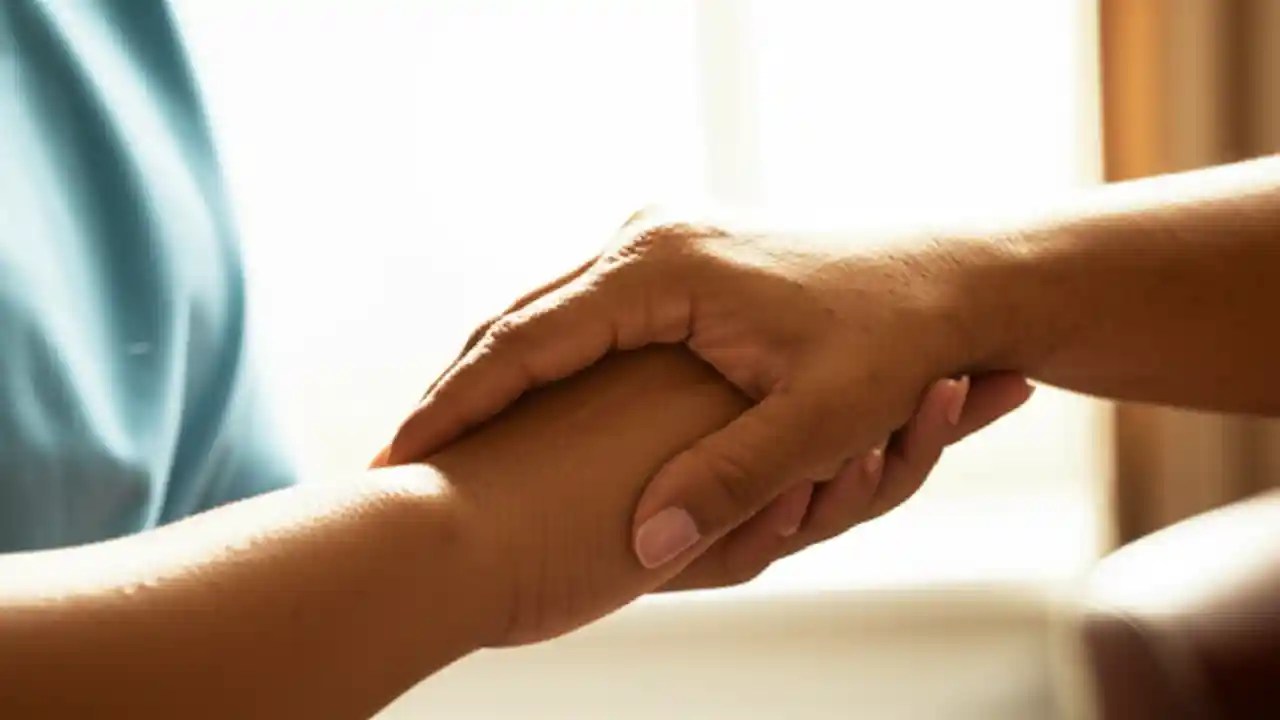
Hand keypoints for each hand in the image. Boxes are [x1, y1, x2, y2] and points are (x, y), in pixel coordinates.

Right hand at [386, 209, 1000, 569]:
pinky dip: (540, 360)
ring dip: (493, 376)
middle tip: (397, 459)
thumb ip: (734, 482)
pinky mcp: (678, 258)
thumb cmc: (897, 342)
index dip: (458, 406)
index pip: (526, 342)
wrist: (956, 276)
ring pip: (544, 314)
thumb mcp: (822, 420)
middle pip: (518, 321)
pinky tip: (515, 405)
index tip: (399, 459)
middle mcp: (648, 240)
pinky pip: (581, 313)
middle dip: (457, 391)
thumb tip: (649, 546)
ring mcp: (661, 242)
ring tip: (437, 440)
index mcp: (663, 268)